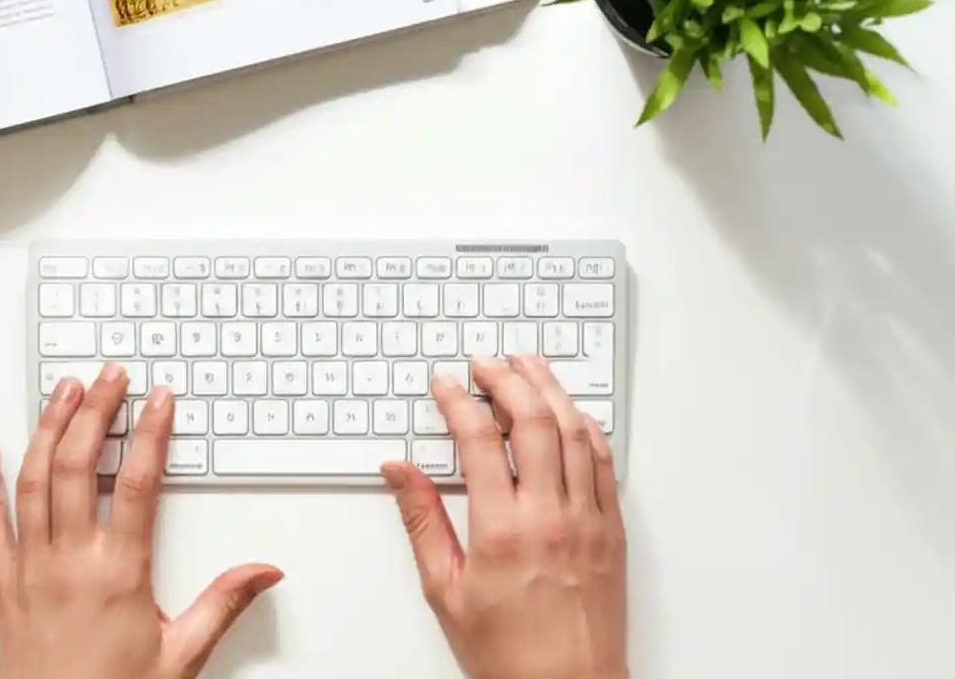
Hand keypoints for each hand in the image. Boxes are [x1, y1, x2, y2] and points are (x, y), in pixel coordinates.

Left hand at [0, 365, 282, 678]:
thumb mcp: (182, 656)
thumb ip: (222, 604)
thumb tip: (263, 571)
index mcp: (118, 574)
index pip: (137, 484)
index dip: (149, 434)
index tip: (159, 400)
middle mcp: (68, 563)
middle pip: (78, 466)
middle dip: (95, 411)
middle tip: (111, 376)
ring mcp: (28, 569)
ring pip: (32, 480)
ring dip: (47, 428)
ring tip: (64, 390)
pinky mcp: (2, 584)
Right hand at [382, 355, 626, 678]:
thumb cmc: (509, 655)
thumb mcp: (446, 589)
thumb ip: (422, 521)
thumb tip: (399, 472)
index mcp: (503, 530)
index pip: (480, 440)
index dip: (459, 401)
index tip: (445, 384)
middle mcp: (552, 516)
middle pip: (534, 420)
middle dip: (507, 379)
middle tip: (486, 362)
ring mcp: (589, 520)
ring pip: (575, 432)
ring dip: (551, 389)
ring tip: (529, 365)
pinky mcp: (613, 531)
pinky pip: (605, 461)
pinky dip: (586, 427)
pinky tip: (571, 412)